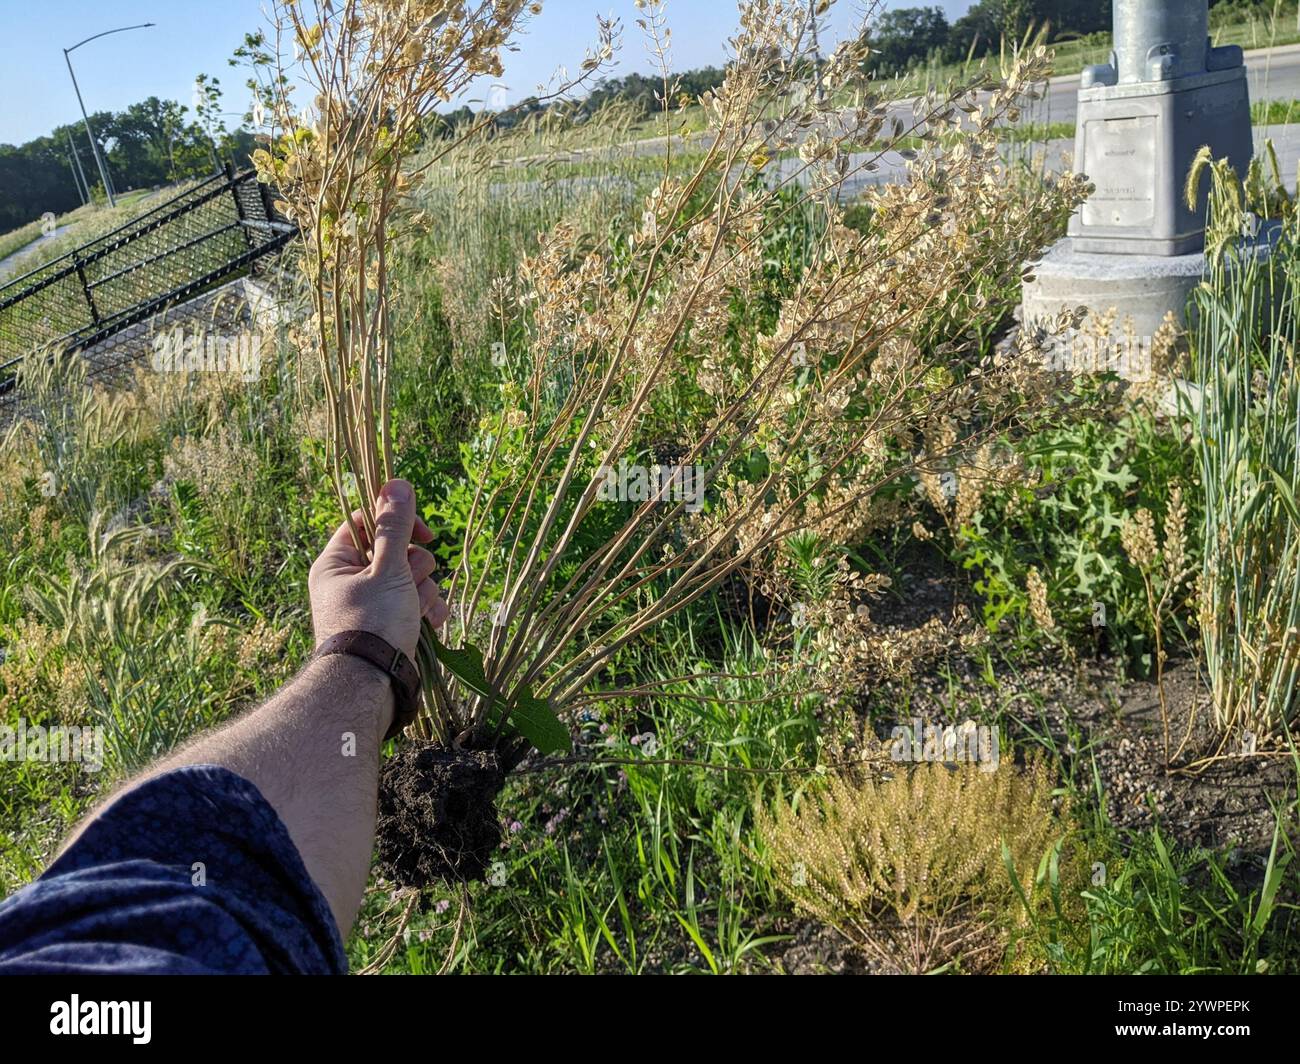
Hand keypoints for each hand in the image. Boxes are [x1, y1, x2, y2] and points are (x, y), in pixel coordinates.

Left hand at [308, 479, 448, 661]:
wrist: (372, 687)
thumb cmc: (373, 624)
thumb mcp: (387, 569)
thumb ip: (394, 527)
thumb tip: (396, 482)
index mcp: (336, 564)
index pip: (366, 523)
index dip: (396, 522)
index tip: (423, 533)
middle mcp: (350, 582)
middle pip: (395, 551)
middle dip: (415, 566)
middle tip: (411, 582)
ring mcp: (371, 605)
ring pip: (410, 578)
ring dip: (424, 590)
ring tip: (419, 610)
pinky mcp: (390, 624)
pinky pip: (416, 604)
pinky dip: (427, 610)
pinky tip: (432, 623)